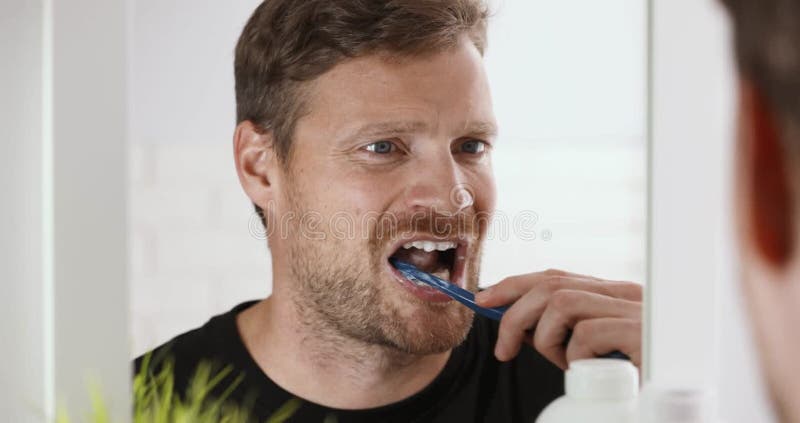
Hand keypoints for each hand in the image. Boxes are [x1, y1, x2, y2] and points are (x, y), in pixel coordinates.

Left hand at [474, 269, 642, 369]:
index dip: (514, 285)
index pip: (556, 276)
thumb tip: (517, 330)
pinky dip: (575, 356)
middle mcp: (627, 296)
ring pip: (561, 304)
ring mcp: (637, 311)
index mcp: (615, 297)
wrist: (679, 404)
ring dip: (545, 339)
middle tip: (503, 349)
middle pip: (551, 285)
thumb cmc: (636, 381)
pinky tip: (588, 372)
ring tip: (562, 365)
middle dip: (514, 314)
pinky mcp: (643, 333)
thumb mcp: (596, 353)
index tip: (483, 301)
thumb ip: (569, 334)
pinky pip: (587, 333)